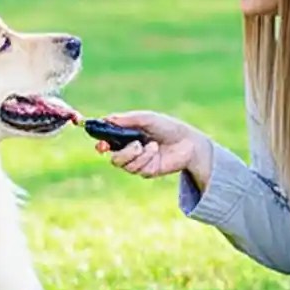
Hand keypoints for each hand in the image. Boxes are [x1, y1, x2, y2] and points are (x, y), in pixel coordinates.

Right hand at [94, 111, 211, 181]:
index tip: (101, 144)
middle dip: (120, 152)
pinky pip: (136, 168)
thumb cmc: (168, 127)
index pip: (107, 141)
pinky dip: (145, 158)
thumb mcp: (147, 119)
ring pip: (123, 164)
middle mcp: (130, 149)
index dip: (101, 144)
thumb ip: (127, 119)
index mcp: (127, 135)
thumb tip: (106, 118)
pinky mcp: (146, 171)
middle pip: (113, 158)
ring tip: (152, 145)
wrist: (188, 142)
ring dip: (137, 154)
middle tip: (132, 145)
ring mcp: (138, 162)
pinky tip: (155, 150)